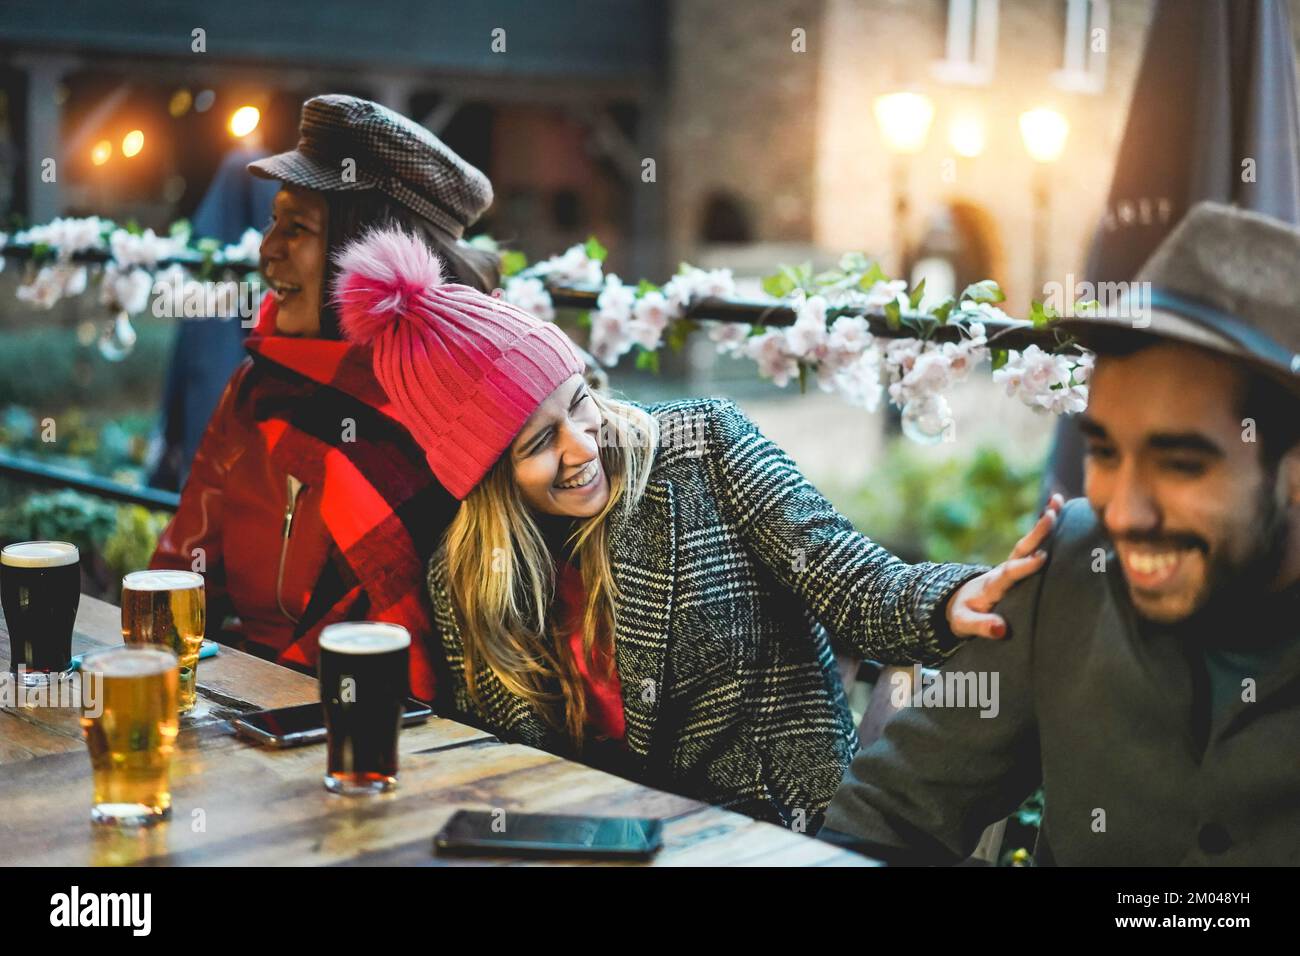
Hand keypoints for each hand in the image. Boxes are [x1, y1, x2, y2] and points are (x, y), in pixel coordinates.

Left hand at [945, 494, 1064, 640]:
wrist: (959, 602)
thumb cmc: (963, 615)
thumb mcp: (964, 624)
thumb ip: (980, 627)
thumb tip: (1001, 630)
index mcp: (991, 586)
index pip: (1008, 574)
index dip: (1024, 567)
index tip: (1041, 557)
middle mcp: (1002, 571)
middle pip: (1020, 550)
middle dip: (1036, 534)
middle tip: (1051, 516)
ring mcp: (1010, 565)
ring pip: (1028, 543)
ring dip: (1042, 523)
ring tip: (1056, 501)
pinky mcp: (1018, 565)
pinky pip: (1033, 545)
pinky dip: (1045, 529)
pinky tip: (1058, 509)